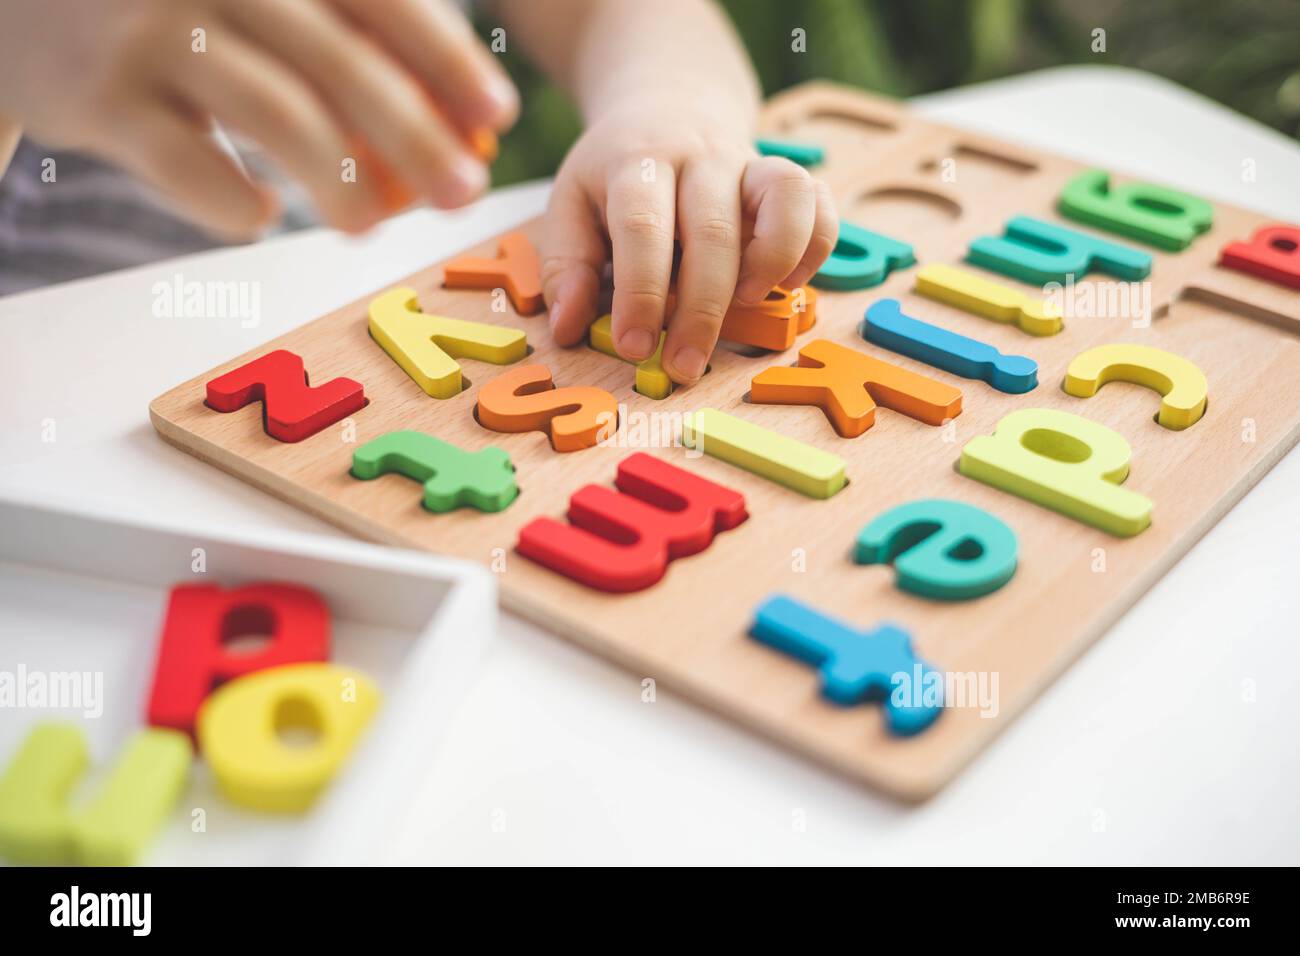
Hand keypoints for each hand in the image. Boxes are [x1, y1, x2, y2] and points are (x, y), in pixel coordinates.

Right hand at [0, 0, 517, 236]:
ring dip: (342, 185)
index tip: (498, 119)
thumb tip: (459, 117)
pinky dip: (238, 202)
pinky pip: (189, 165)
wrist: (19, 5)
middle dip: (418, 137)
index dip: (447, 59)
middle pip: (341, 63)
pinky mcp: (100, 96)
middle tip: (466, 195)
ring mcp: (150, 30)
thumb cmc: (176, 5)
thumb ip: (342, 29)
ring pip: (275, 116)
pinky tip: (263, 214)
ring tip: (371, 228)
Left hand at [541, 104, 837, 384]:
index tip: (633, 347)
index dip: (640, 292)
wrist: (668, 104)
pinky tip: (784, 286)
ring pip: (784, 196)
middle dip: (701, 309)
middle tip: (684, 365)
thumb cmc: (616, 173)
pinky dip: (814, 249)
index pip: (642, 226)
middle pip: (713, 228)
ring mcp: (751, 161)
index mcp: (637, 162)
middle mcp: (699, 156)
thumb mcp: (572, 206)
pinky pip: (820, 204)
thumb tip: (568, 328)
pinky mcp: (788, 175)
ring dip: (771, 261)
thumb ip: (568, 267)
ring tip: (745, 307)